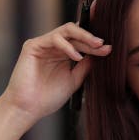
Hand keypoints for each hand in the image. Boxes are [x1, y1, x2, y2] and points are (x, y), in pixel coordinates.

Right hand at [0, 2, 111, 123]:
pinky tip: (77, 57)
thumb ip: (85, 67)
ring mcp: (43, 44)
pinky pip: (53, 38)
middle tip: (105, 45)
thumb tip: (101, 53)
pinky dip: (67, 45)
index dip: (94, 41)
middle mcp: (53, 47)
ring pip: (66, 30)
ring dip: (83, 37)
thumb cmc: (48, 98)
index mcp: (62, 54)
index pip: (80, 40)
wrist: (28, 109)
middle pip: (76, 33)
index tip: (110, 47)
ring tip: (96, 46)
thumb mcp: (74, 80)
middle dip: (92, 38)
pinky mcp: (32, 46)